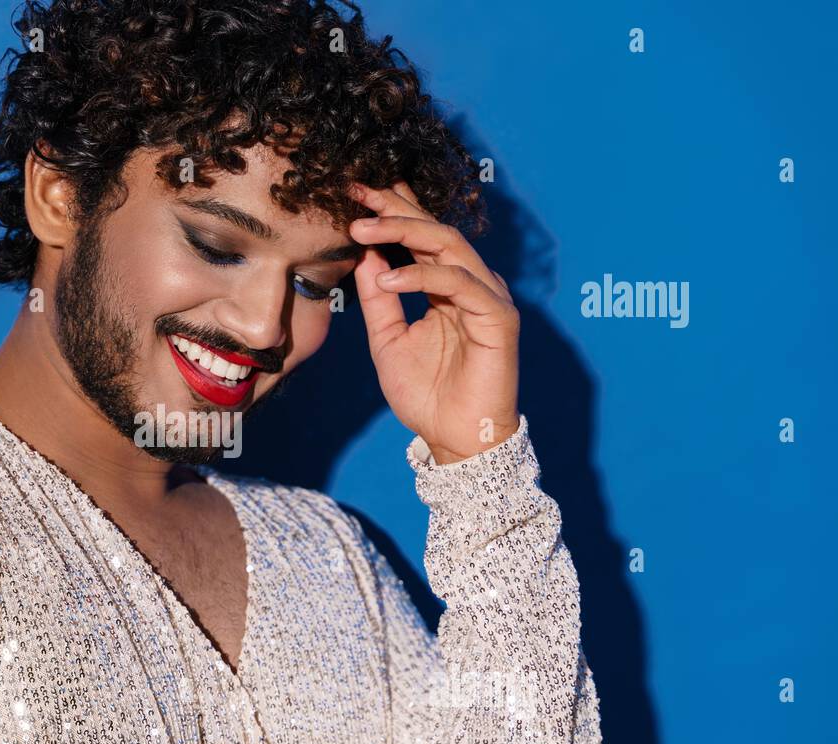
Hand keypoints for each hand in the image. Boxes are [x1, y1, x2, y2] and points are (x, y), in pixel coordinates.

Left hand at [348, 181, 519, 464]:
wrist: (453, 439)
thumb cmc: (426, 394)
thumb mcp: (387, 340)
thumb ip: (378, 299)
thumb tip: (364, 254)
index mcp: (446, 287)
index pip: (421, 238)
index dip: (393, 212)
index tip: (356, 194)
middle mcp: (470, 285)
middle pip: (435, 231)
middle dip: (396, 210)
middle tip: (359, 195)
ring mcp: (488, 298)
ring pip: (449, 247)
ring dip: (403, 233)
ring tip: (362, 231)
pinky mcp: (498, 318)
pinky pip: (460, 284)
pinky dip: (420, 277)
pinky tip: (386, 280)